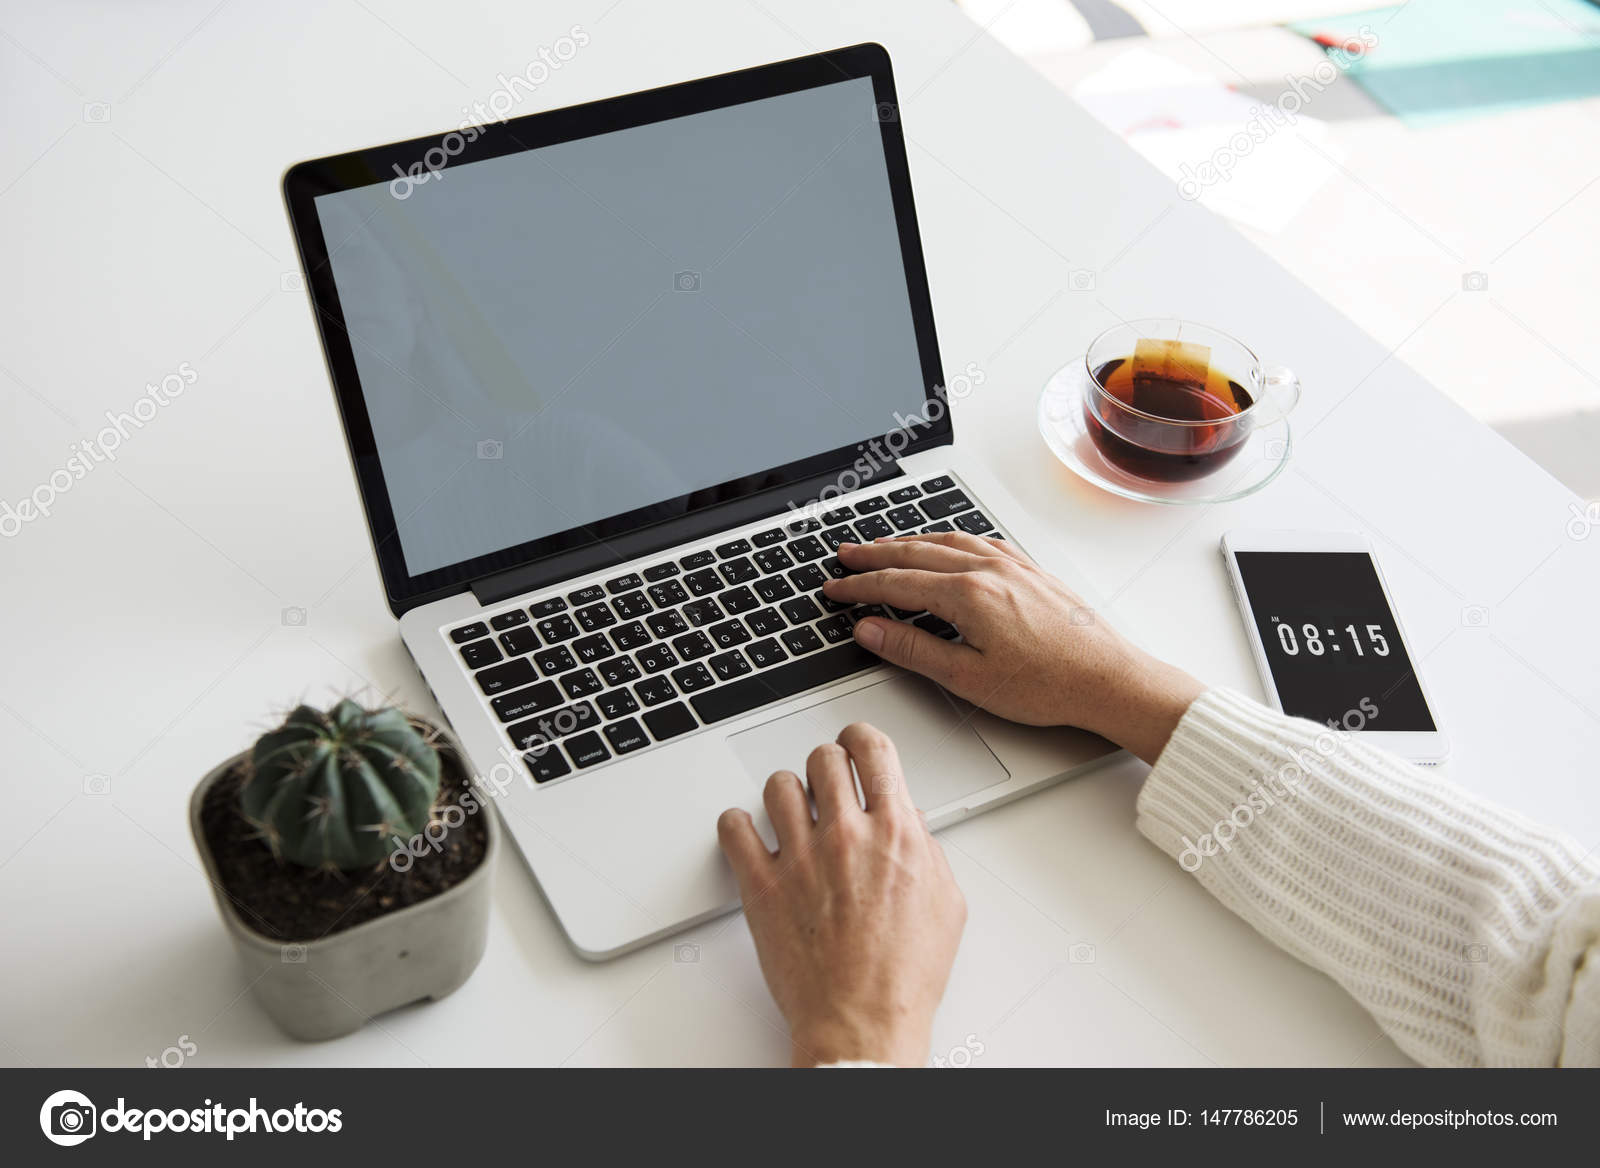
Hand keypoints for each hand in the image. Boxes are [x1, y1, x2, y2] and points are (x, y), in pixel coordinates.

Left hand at [717, 723, 965, 1066]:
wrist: (863, 1024)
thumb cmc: (904, 977)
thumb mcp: (946, 905)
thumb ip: (927, 852)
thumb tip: (910, 823)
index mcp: (896, 833)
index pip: (872, 750)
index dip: (859, 738)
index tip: (853, 743)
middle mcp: (847, 836)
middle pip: (823, 759)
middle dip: (825, 766)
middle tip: (826, 784)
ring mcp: (800, 858)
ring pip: (779, 785)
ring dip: (787, 794)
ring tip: (793, 814)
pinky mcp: (762, 886)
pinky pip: (734, 828)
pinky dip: (738, 825)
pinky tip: (750, 835)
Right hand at [823, 532, 1202, 763]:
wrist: (1109, 679)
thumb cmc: (1049, 685)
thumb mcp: (969, 677)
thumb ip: (914, 649)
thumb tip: (871, 629)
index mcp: (969, 594)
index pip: (897, 582)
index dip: (859, 586)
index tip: (835, 588)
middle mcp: (989, 570)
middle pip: (917, 553)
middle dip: (875, 554)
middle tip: (846, 555)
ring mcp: (1013, 566)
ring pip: (948, 541)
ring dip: (909, 541)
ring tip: (884, 545)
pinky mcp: (1031, 571)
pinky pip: (979, 542)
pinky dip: (949, 540)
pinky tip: (947, 545)